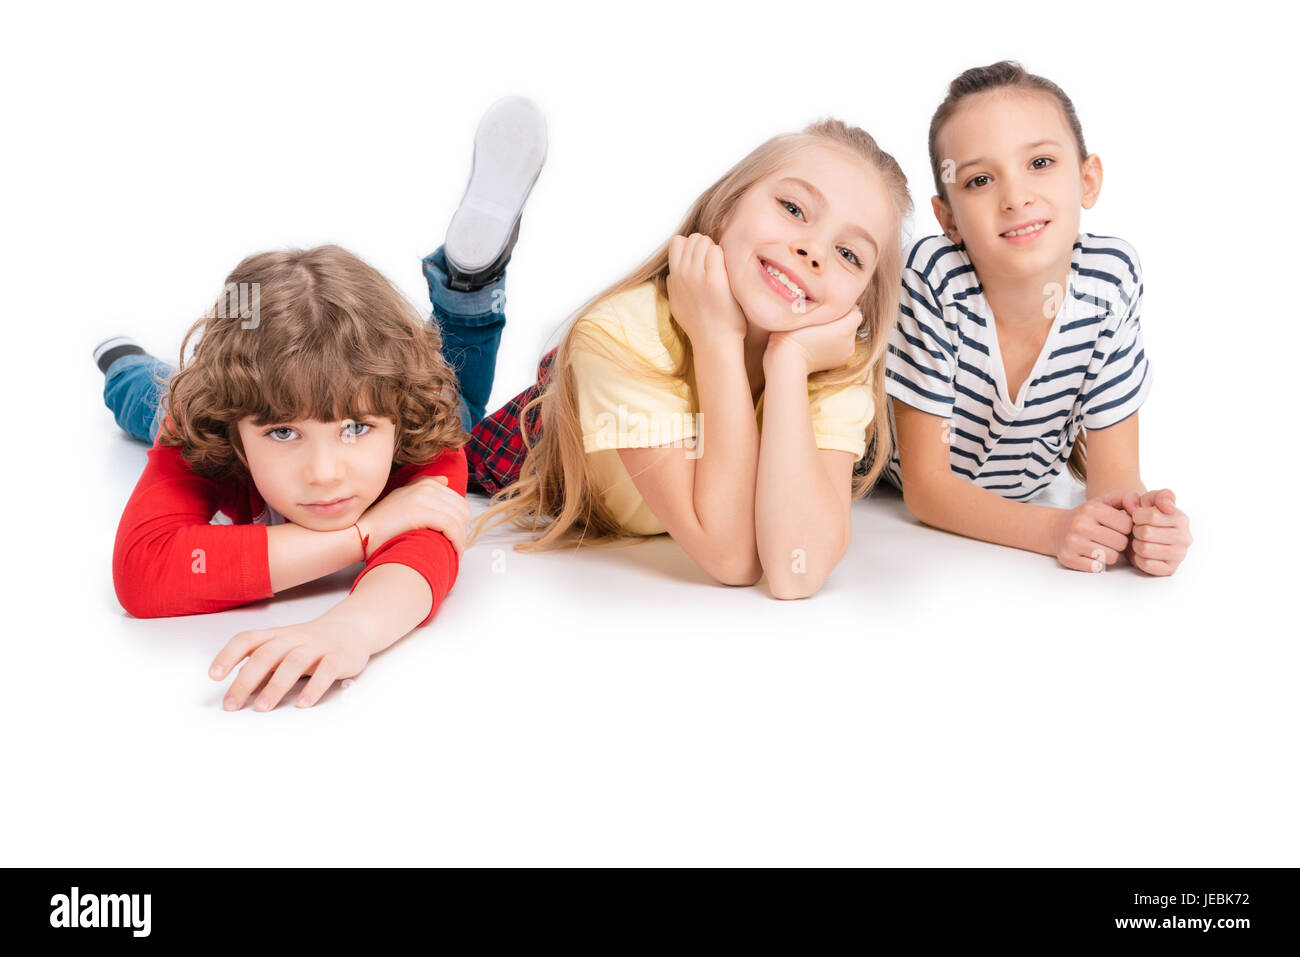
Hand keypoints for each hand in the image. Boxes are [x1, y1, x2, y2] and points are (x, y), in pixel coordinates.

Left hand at [209, 614, 373, 710]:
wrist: (352, 628)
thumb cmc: (311, 643)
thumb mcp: (284, 648)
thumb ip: (263, 664)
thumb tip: (237, 684)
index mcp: (277, 636)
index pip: (248, 639)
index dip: (229, 654)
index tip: (214, 675)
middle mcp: (295, 638)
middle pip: (267, 654)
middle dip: (246, 680)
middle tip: (232, 705)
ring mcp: (318, 647)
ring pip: (294, 662)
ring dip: (276, 686)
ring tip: (262, 707)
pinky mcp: (340, 657)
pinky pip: (327, 671)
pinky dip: (314, 687)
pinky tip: (303, 704)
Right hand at [356, 474, 470, 555]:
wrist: (361, 533)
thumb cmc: (382, 523)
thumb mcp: (403, 497)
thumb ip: (424, 486)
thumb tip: (445, 480)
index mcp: (425, 483)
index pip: (458, 501)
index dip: (460, 521)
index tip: (455, 535)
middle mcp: (426, 487)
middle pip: (462, 509)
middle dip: (462, 528)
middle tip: (456, 544)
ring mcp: (423, 498)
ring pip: (458, 518)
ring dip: (460, 537)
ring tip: (455, 550)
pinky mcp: (421, 512)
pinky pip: (451, 526)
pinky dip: (456, 540)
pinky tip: (454, 551)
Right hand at [665, 233, 747, 346]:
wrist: (714, 341)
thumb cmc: (699, 324)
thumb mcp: (676, 304)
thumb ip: (673, 285)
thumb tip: (673, 274)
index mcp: (674, 277)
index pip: (677, 242)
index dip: (690, 246)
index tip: (700, 259)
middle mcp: (683, 274)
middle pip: (693, 239)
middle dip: (705, 245)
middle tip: (714, 263)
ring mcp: (698, 276)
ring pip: (704, 241)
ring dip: (715, 249)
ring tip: (721, 267)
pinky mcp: (715, 281)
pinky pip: (717, 251)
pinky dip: (724, 255)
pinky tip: (728, 271)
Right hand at [765, 306, 861, 374]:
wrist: (787, 360)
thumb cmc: (793, 334)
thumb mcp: (809, 312)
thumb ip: (827, 305)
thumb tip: (833, 301)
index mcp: (846, 327)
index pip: (855, 310)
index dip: (842, 306)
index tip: (829, 307)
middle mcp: (850, 341)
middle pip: (851, 322)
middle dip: (840, 319)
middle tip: (823, 319)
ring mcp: (846, 353)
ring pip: (847, 335)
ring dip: (838, 331)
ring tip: (819, 332)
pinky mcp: (840, 361)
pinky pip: (841, 346)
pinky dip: (834, 343)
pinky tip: (820, 343)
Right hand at [1051, 494, 1132, 571]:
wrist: (1055, 529)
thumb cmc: (1087, 516)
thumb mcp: (1104, 502)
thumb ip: (1127, 498)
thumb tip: (1138, 508)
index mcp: (1091, 509)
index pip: (1127, 525)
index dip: (1126, 528)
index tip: (1117, 527)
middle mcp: (1080, 525)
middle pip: (1121, 543)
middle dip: (1119, 542)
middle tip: (1109, 538)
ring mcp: (1072, 543)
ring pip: (1111, 557)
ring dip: (1110, 554)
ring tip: (1102, 546)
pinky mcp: (1068, 558)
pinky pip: (1097, 567)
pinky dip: (1097, 563)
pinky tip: (1091, 554)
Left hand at [1121, 488, 1191, 575]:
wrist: (1142, 536)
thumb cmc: (1146, 517)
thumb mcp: (1147, 500)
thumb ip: (1147, 496)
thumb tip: (1155, 506)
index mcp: (1181, 518)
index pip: (1152, 516)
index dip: (1137, 516)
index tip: (1139, 517)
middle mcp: (1185, 537)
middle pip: (1146, 533)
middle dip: (1136, 530)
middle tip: (1138, 531)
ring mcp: (1180, 555)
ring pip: (1145, 549)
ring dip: (1136, 544)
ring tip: (1140, 541)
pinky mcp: (1170, 569)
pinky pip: (1146, 564)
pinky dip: (1138, 558)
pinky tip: (1142, 553)